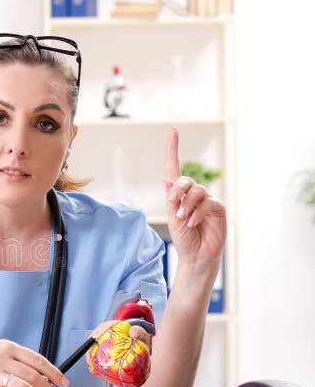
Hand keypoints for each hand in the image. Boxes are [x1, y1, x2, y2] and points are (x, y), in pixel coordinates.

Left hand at [163, 128, 226, 263]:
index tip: (174, 131)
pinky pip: (208, 203)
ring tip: (184, 219)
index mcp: (178, 194)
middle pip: (186, 180)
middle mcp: (193, 194)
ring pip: (197, 191)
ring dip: (188, 205)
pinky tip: (193, 222)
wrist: (195, 256)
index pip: (175, 168)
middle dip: (178, 190)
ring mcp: (206, 200)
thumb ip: (172, 199)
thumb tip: (167, 180)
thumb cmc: (183, 237)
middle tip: (173, 205)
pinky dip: (198, 212)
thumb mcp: (172, 217)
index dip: (173, 149)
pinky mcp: (218, 208)